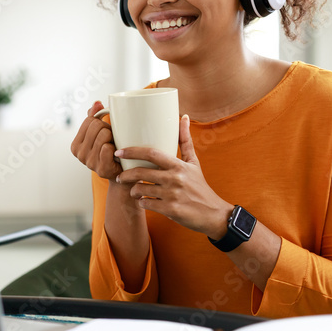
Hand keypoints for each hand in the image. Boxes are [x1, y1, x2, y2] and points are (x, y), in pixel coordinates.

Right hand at [71, 101, 121, 179]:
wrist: (122, 173)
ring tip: (115, 147)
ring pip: (103, 135)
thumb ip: (95, 117)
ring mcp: (89, 163)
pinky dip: (115, 149)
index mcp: (75, 145)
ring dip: (113, 138)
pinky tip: (117, 155)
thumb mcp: (100, 133)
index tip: (105, 131)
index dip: (101, 122)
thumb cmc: (111, 151)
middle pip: (96, 125)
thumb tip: (97, 103)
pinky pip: (107, 148)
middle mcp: (79, 154)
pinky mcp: (101, 169)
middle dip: (107, 129)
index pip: (89, 120)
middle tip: (112, 140)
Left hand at [115, 114, 233, 238]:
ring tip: (135, 191)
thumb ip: (185, 141)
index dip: (132, 151)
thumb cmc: (199, 186)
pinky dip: (142, 202)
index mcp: (178, 165)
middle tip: (120, 177)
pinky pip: (145, 203)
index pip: (151, 153)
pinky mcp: (170, 210)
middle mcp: (174, 178)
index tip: (119, 152)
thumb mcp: (193, 163)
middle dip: (125, 175)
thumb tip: (184, 117)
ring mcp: (172, 194)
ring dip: (133, 191)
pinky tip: (144, 201)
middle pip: (140, 172)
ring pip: (140, 189)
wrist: (212, 213)